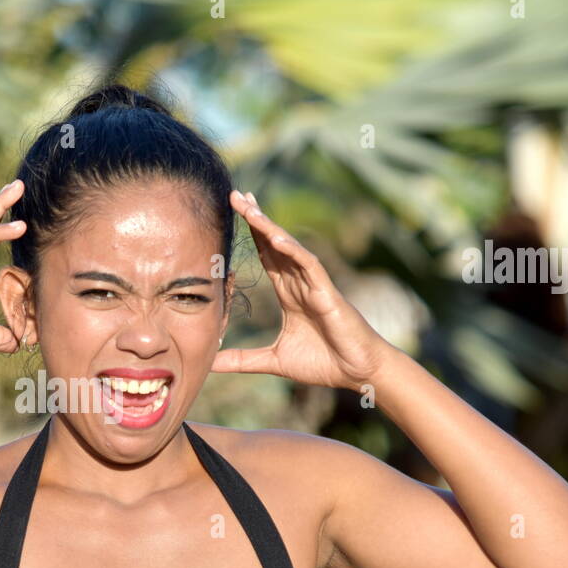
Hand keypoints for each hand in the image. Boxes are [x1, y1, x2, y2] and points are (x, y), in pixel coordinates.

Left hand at [214, 189, 391, 390]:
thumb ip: (242, 360)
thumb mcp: (274, 361)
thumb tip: (210, 363)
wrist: (357, 373)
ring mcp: (315, 285)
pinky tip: (276, 236)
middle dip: (256, 219)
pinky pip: (309, 265)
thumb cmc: (323, 363)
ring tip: (249, 206)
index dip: (252, 235)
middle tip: (235, 194)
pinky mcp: (328, 293)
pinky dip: (293, 250)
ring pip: (289, 248)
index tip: (232, 214)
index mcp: (289, 293)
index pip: (267, 256)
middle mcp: (300, 283)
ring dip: (269, 226)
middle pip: (275, 243)